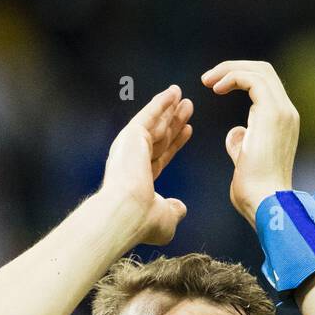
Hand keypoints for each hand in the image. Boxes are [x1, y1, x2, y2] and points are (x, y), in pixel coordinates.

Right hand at [99, 84, 191, 245]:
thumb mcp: (166, 219)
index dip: (175, 143)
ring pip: (154, 123)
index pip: (161, 156)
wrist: (127, 213)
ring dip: (168, 108)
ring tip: (181, 95)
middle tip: (186, 107)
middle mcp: (132, 162)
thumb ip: (173, 211)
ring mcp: (131, 147)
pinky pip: (149, 114)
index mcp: (139, 181)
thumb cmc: (143, 222)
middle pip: (159, 137)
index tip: (188, 131)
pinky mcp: (131, 135)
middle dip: (173, 122)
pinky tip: (172, 92)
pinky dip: (161, 103)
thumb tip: (180, 208)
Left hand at [201, 60, 299, 225]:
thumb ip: (241, 144)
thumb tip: (235, 133)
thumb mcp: (244, 162)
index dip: (239, 79)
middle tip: (206, 79)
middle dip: (233, 68)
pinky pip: (252, 80)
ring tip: (207, 81)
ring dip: (230, 70)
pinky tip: (216, 88)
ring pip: (259, 70)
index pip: (264, 86)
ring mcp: (282, 111)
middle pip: (264, 71)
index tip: (214, 87)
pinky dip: (233, 77)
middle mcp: (286, 112)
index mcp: (281, 122)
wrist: (265, 205)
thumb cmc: (254, 194)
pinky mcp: (272, 113)